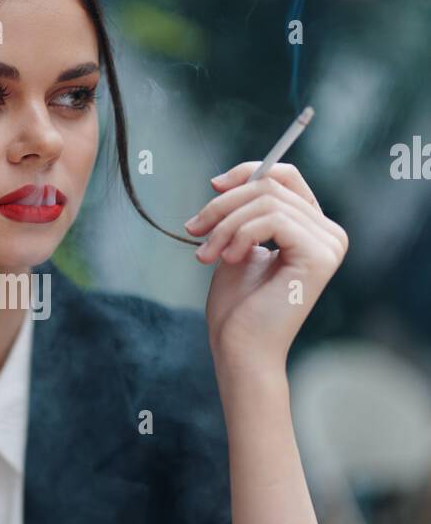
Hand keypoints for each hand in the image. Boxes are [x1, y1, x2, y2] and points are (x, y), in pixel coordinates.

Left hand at [183, 161, 348, 370]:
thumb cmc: (238, 307)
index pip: (286, 177)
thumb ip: (244, 213)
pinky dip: (239, 235)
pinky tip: (227, 259)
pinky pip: (272, 220)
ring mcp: (329, 244)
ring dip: (225, 225)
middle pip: (271, 187)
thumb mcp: (238, 246)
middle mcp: (330, 233)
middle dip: (224, 205)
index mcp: (313, 229)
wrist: (241, 350)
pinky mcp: (320, 255)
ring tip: (205, 253)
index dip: (247, 173)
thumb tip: (230, 178)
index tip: (213, 187)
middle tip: (193, 230)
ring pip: (266, 202)